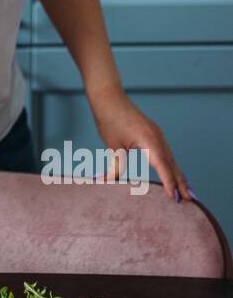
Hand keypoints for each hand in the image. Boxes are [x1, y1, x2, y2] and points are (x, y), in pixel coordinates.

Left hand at [88, 85, 193, 202]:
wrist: (109, 97)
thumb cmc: (109, 119)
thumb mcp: (112, 145)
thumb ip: (116, 165)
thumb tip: (108, 182)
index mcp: (148, 140)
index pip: (162, 165)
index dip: (169, 182)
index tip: (175, 197)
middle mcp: (157, 137)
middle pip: (171, 163)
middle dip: (180, 181)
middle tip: (189, 199)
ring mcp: (157, 134)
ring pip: (171, 158)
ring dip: (178, 174)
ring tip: (185, 191)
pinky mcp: (154, 133)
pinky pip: (166, 152)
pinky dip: (171, 164)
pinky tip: (173, 173)